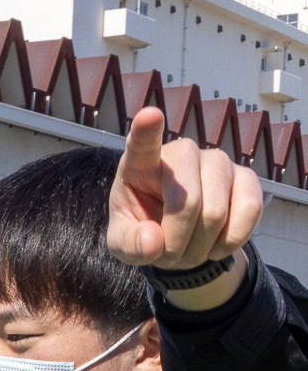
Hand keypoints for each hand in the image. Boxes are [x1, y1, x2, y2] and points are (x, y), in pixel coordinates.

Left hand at [108, 106, 261, 271]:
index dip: (147, 130)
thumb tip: (153, 243)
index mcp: (141, 163)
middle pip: (186, 203)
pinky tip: (215, 243)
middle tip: (168, 254)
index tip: (149, 115)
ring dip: (200, 247)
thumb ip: (129, 244)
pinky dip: (230, 241)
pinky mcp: (247, 177)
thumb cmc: (143, 229)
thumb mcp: (122, 244)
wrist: (178, 236)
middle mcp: (182, 153)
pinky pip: (249, 212)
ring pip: (215, 214)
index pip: (142, 143)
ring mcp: (217, 161)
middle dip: (177, 242)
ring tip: (188, 249)